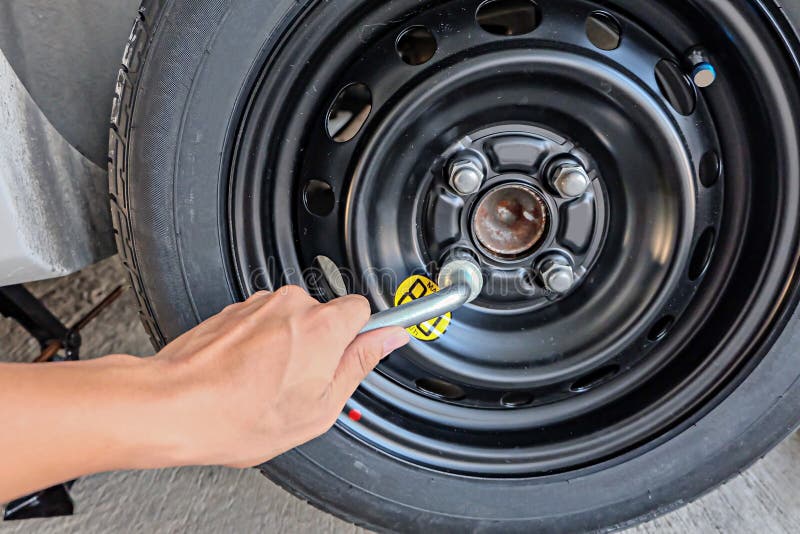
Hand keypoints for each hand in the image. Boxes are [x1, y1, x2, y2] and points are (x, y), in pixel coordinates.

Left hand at [148, 287, 409, 467]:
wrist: (174, 406)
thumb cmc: (240, 415)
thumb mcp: (320, 406)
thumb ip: (359, 364)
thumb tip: (389, 339)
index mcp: (323, 326)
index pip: (362, 308)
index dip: (359, 335)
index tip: (354, 352)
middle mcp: (291, 304)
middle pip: (324, 316)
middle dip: (319, 346)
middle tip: (302, 384)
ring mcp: (258, 304)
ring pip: (290, 320)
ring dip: (286, 346)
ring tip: (266, 385)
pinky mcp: (233, 310)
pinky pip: (261, 323)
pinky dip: (259, 345)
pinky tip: (245, 376)